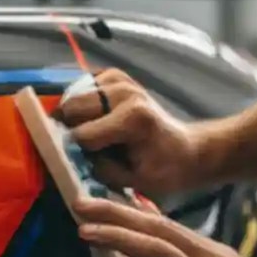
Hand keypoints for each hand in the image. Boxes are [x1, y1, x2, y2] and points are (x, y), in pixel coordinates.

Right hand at [57, 68, 210, 195]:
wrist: (185, 149)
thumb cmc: (163, 170)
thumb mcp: (134, 181)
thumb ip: (101, 170)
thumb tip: (72, 158)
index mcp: (132, 118)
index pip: (81, 135)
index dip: (78, 152)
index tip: (85, 162)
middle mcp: (124, 92)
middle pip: (71, 109)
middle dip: (71, 130)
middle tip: (82, 147)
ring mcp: (119, 80)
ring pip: (72, 97)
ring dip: (74, 116)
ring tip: (90, 132)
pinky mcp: (114, 75)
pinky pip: (81, 87)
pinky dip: (81, 104)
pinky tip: (93, 118)